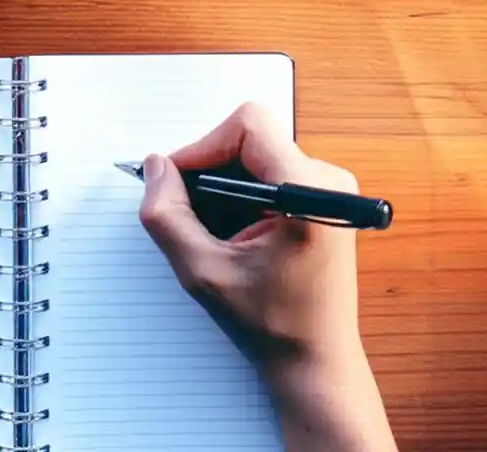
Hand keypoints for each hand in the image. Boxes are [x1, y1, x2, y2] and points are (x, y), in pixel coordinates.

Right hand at [138, 103, 395, 451]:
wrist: (315, 359)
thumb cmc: (270, 324)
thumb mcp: (201, 271)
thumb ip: (168, 215)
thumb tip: (156, 166)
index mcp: (309, 194)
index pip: (248, 127)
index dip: (202, 147)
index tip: (177, 182)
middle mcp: (328, 180)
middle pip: (250, 138)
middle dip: (209, 170)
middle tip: (190, 215)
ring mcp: (330, 188)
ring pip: (256, 153)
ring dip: (223, 185)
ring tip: (214, 231)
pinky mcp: (324, 197)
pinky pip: (269, 170)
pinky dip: (240, 192)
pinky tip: (234, 232)